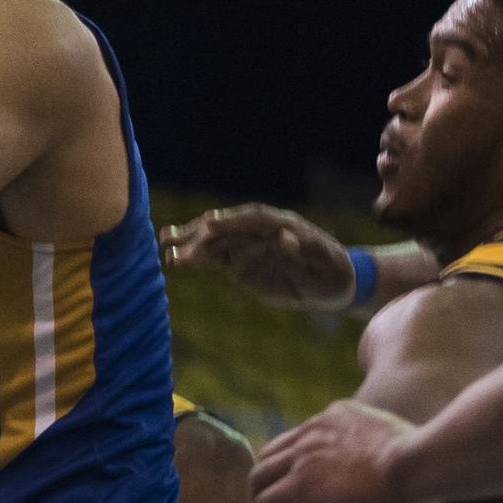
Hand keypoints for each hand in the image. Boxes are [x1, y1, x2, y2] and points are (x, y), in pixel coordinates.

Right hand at [158, 204, 352, 310]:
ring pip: (214, 242)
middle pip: (226, 229)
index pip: (252, 218)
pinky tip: (176, 260)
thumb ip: (305, 246)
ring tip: (168, 253)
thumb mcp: (326, 258)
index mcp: (280, 223)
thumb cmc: (332, 268)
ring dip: (191, 245)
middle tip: (177, 243)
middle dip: (200, 234)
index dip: (230, 220)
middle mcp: (258, 231)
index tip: (209, 223)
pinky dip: (196, 259)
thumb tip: (284, 237)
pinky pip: (214, 259)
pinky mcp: (240, 264)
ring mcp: (247, 246)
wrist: (333, 283)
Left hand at [249, 399, 420, 502]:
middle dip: (265, 489)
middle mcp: (312, 431)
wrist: (420, 463)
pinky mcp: (300, 484)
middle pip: (269, 458)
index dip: (290, 470)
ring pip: (258, 482)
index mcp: (334, 416)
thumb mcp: (394, 448)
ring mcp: (303, 456)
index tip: (297, 501)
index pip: (297, 440)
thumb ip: (374, 456)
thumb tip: (371, 483)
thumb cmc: (425, 462)